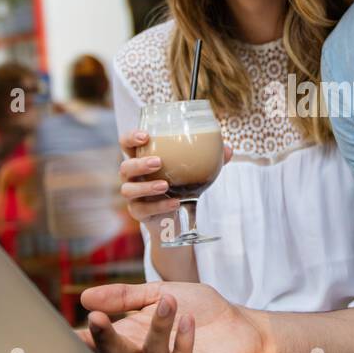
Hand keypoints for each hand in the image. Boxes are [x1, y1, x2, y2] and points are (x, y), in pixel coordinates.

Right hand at [81, 281, 265, 352]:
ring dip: (158, 330)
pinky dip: (182, 344)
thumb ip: (125, 297)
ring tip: (169, 301)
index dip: (82, 337)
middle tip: (96, 317)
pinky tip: (188, 321)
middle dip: (104, 338)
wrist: (239, 323)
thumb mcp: (159, 293)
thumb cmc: (200, 310)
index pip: (101, 340)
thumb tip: (85, 297)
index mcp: (133, 337)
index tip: (65, 328)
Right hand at [118, 129, 232, 229]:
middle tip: (158, 162)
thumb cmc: (181, 185)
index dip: (130, 138)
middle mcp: (132, 176)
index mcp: (142, 158)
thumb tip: (227, 150)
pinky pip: (143, 209)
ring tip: (165, 185)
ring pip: (129, 189)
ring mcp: (133, 195)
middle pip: (125, 166)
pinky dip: (159, 206)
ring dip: (146, 186)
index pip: (126, 144)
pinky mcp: (138, 212)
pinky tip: (175, 202)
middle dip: (139, 163)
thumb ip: (209, 159)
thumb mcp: (194, 171)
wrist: (176, 216)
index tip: (146, 136)